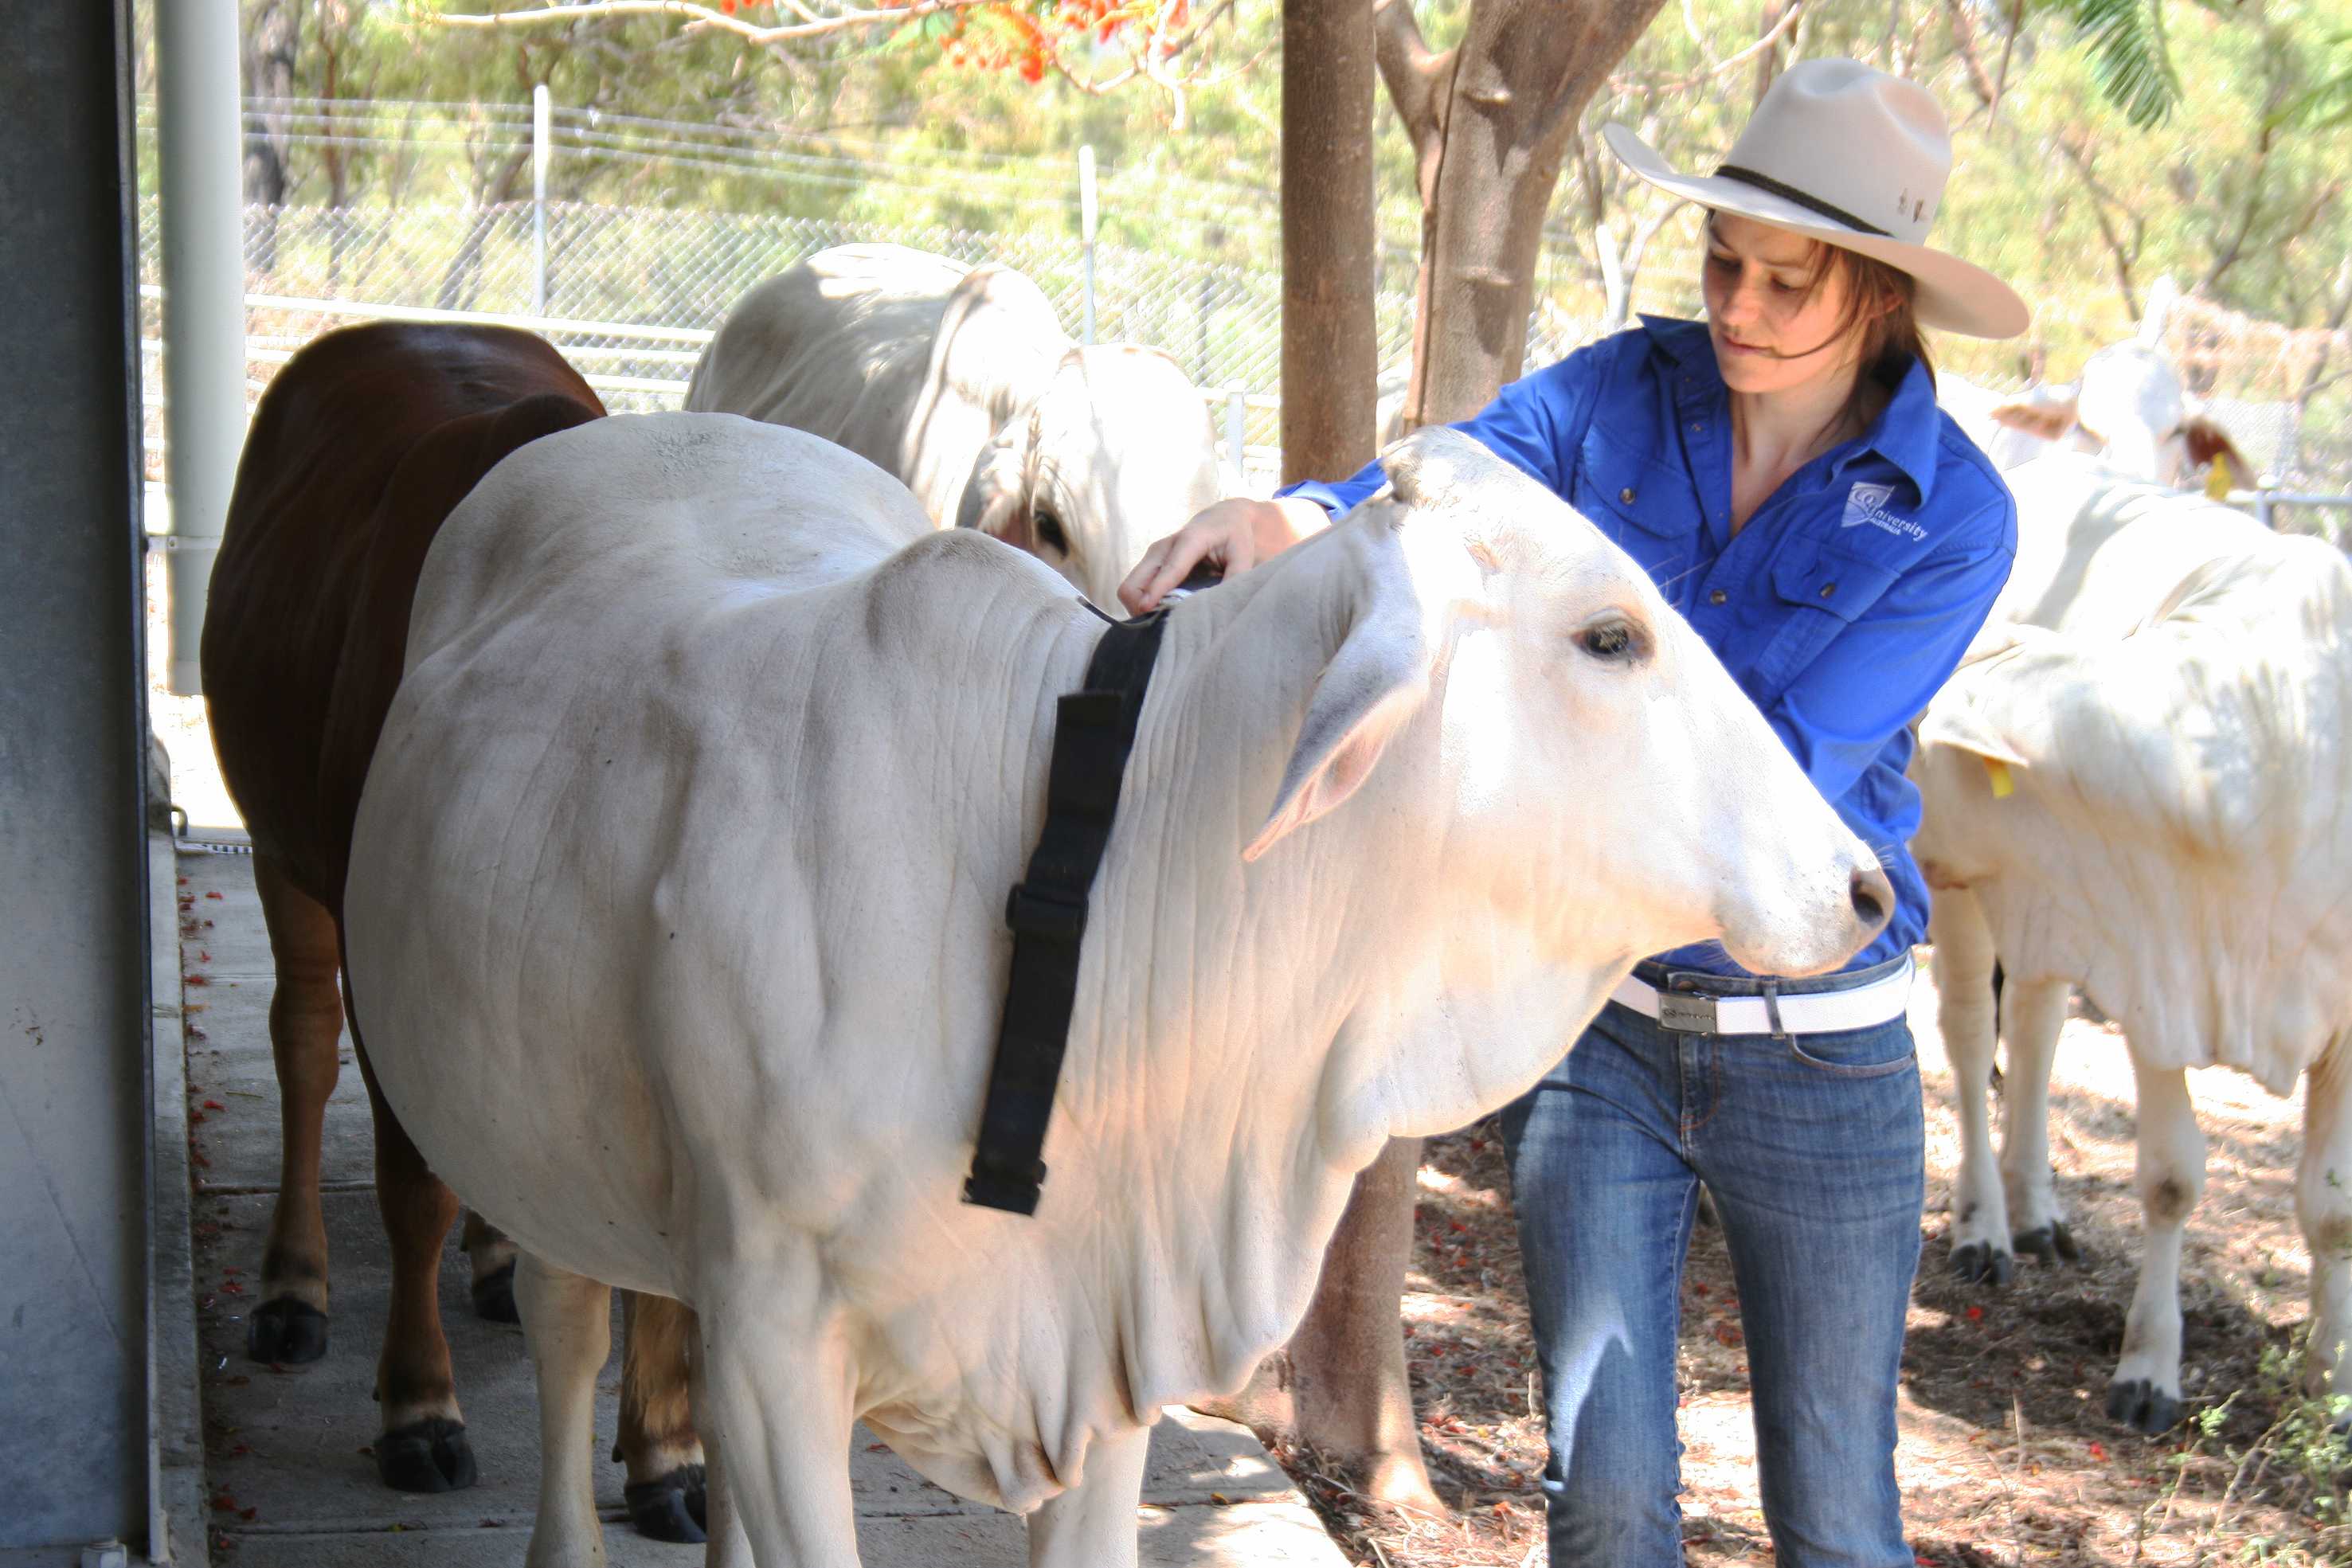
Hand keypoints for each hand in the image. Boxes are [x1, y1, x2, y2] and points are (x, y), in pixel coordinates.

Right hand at [1117, 496, 1322, 614]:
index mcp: (1189, 541)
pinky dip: (1145, 604)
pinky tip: (1164, 610)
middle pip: (1134, 583)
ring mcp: (1153, 556)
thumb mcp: (1244, 554)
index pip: (1169, 569)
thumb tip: (1223, 605)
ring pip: (1129, 590)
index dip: (1156, 590)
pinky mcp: (1150, 565)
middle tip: (1163, 625)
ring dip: (1141, 608)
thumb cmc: (1234, 536)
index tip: (1146, 608)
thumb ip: (1236, 577)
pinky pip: (1135, 591)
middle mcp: (1163, 548)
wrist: (1221, 518)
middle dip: (1141, 607)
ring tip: (1166, 620)